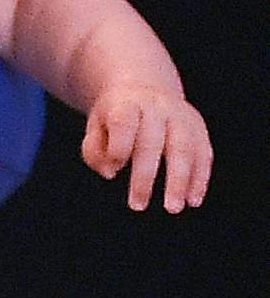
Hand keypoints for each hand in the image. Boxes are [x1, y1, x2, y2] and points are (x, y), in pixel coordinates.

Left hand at [83, 84, 211, 211]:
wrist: (145, 89)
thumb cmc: (116, 118)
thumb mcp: (96, 126)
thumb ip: (94, 151)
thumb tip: (110, 172)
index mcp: (127, 104)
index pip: (123, 122)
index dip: (118, 147)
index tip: (113, 171)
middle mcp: (156, 107)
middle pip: (152, 141)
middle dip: (145, 176)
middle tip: (137, 206)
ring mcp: (180, 116)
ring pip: (184, 148)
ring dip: (180, 181)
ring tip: (173, 208)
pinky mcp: (198, 128)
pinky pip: (203, 154)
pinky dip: (200, 178)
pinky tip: (193, 200)